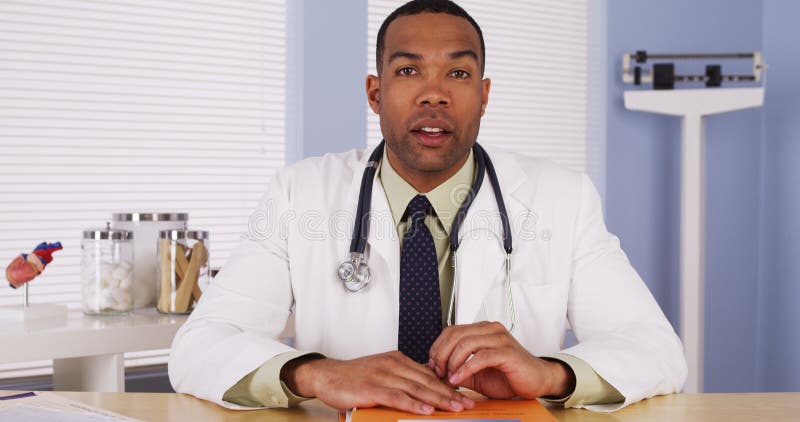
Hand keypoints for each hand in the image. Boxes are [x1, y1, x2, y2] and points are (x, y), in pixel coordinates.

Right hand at [280, 351, 474, 414]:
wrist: (327, 375)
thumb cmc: (354, 377)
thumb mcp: (383, 371)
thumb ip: (403, 377)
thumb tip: (425, 386)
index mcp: (398, 360)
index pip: (429, 374)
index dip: (448, 386)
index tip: (464, 395)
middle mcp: (393, 365)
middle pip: (427, 381)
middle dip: (450, 394)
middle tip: (467, 403)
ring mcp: (383, 375)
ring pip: (417, 388)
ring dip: (438, 400)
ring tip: (455, 408)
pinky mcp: (372, 388)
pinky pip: (397, 396)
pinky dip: (414, 404)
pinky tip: (426, 410)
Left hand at [428, 321, 574, 399]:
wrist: (537, 382)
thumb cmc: (508, 376)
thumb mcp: (475, 373)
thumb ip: (457, 368)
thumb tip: (434, 370)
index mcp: (482, 330)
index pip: (451, 330)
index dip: (437, 348)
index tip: (433, 366)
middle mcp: (490, 329)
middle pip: (455, 334)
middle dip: (441, 354)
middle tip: (438, 372)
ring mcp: (500, 339)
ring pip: (466, 342)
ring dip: (452, 361)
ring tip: (449, 377)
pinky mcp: (507, 352)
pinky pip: (481, 356)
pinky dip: (465, 368)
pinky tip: (458, 379)